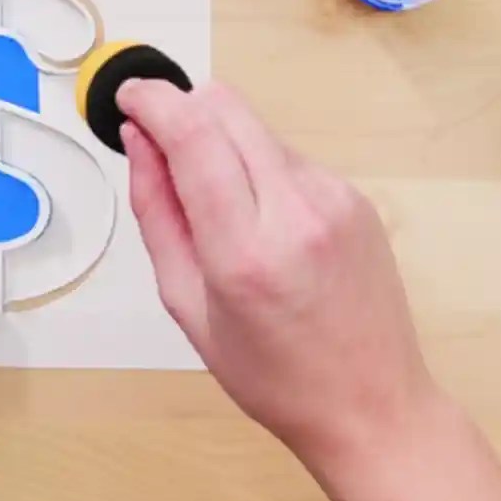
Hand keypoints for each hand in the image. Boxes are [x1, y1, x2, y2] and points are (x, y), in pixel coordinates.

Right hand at [118, 80, 500, 500]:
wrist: (372, 404)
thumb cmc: (274, 375)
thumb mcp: (188, 306)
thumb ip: (158, 215)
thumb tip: (138, 144)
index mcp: (245, 250)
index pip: (193, 135)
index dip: (153, 101)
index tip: (129, 96)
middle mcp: (297, 211)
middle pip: (227, 108)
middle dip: (182, 108)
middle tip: (156, 139)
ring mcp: (335, 198)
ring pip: (257, 128)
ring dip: (220, 141)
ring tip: (215, 206)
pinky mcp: (356, 197)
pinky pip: (288, 156)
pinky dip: (257, 167)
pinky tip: (260, 221)